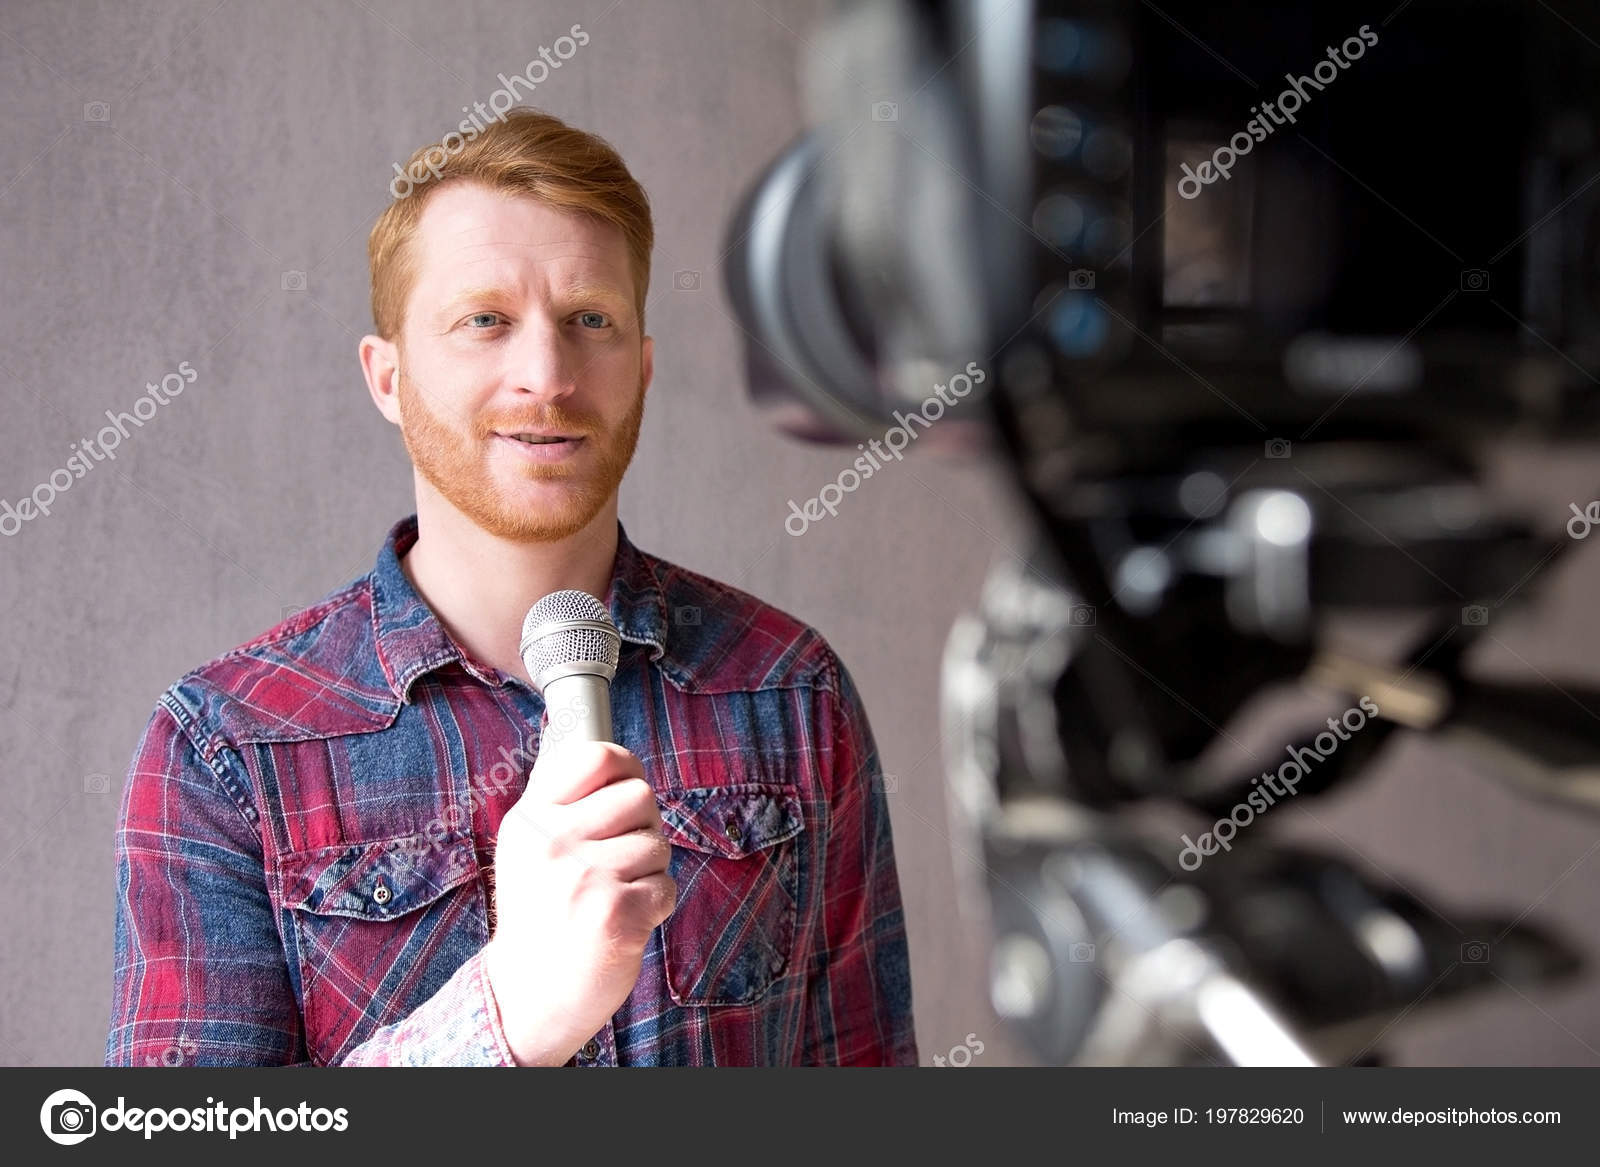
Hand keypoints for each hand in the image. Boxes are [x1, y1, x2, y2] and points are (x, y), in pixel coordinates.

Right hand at [482, 741, 675, 1065]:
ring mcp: (583, 878)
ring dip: (648, 873)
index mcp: (531, 818)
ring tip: (612, 896)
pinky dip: (655, 905)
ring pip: (657, 845)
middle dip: (643, 827)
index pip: (596, 755)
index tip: (622, 788)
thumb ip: (563, 802)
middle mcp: (552, 842)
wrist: (527, 996)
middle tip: (619, 859)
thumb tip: (613, 757)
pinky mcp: (614, 915)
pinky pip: (666, 886)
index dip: (624, 767)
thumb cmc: (540, 916)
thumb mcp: (528, 848)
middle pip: (640, 796)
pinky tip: (623, 920)